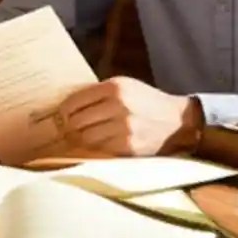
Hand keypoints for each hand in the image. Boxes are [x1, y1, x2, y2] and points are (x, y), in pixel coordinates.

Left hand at [56, 76, 203, 156]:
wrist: (178, 122)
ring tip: (78, 138)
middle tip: (65, 130)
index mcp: (115, 87)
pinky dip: (93, 148)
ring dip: (79, 140)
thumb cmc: (147, 103)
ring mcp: (123, 128)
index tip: (60, 116)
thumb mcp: (126, 87)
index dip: (63, 111)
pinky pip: (99, 150)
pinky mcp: (128, 147)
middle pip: (77, 121)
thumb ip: (99, 94)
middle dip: (68, 127)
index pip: (75, 101)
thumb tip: (67, 106)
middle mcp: (118, 106)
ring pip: (85, 138)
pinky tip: (95, 145)